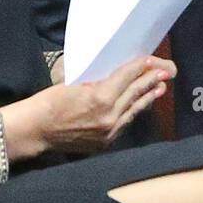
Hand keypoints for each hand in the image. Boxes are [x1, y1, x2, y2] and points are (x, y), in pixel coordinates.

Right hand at [9, 56, 176, 155]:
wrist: (36, 130)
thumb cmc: (50, 101)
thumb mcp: (76, 83)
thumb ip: (100, 81)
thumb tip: (119, 75)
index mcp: (101, 97)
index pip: (127, 77)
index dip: (140, 67)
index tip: (151, 59)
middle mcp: (109, 116)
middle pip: (135, 93)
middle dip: (151, 80)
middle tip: (167, 70)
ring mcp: (108, 132)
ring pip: (133, 110)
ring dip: (147, 97)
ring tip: (160, 87)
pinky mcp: (105, 142)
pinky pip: (124, 123)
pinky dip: (132, 111)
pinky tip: (139, 105)